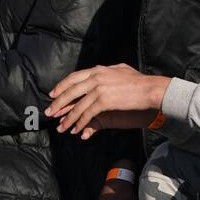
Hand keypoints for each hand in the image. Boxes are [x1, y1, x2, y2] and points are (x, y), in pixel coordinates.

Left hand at [46, 64, 169, 138]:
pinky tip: (76, 129)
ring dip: (68, 118)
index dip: (61, 86)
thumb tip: (101, 70)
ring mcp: (99, 88)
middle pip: (71, 91)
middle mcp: (96, 77)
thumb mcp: (121, 70)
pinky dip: (80, 122)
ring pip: (77, 105)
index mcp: (98, 69)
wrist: (150, 89)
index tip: (53, 94)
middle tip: (49, 113)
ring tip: (61, 127)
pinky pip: (87, 114)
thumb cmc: (140, 81)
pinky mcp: (104, 101)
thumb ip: (108, 71)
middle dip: (58, 103)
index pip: (74, 77)